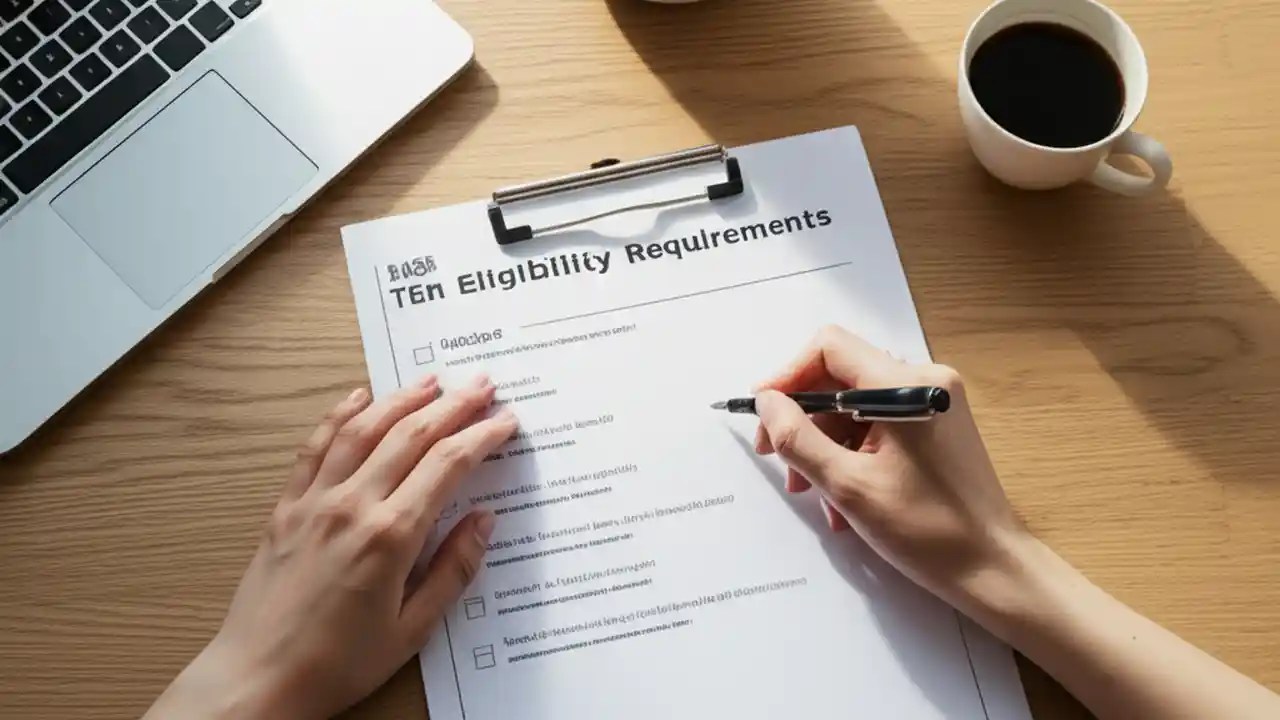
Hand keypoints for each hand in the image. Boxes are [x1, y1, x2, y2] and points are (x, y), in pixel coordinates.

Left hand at [144, 374, 514, 719]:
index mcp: (391, 536)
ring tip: (432, 380)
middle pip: (412, 435)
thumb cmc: (337, 664)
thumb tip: (484, 522)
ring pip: (365, 429)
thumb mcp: (413, 629)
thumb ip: (453, 569)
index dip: (482, 436)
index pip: (448, 465)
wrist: (258, 678)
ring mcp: (314, 501)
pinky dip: (340, 415)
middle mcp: (352, 506)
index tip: (505, 420)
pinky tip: (359, 397)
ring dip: (402, 398)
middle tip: (481, 385)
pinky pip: (316, 446)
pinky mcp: (286, 506)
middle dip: (452, 405)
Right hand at [753, 326, 1031, 614]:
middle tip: (778, 461)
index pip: (830, 348)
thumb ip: (798, 438)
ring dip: (824, 445)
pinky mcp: (937, 426)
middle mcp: (926, 381)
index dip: (788, 376)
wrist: (992, 568)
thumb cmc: (927, 530)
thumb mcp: (848, 486)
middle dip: (803, 419)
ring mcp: (935, 403)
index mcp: (908, 385)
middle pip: (840, 377)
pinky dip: (852, 454)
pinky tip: (843, 499)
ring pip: (856, 406)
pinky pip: (878, 425)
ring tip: (812, 493)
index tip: (763, 415)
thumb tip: (768, 402)